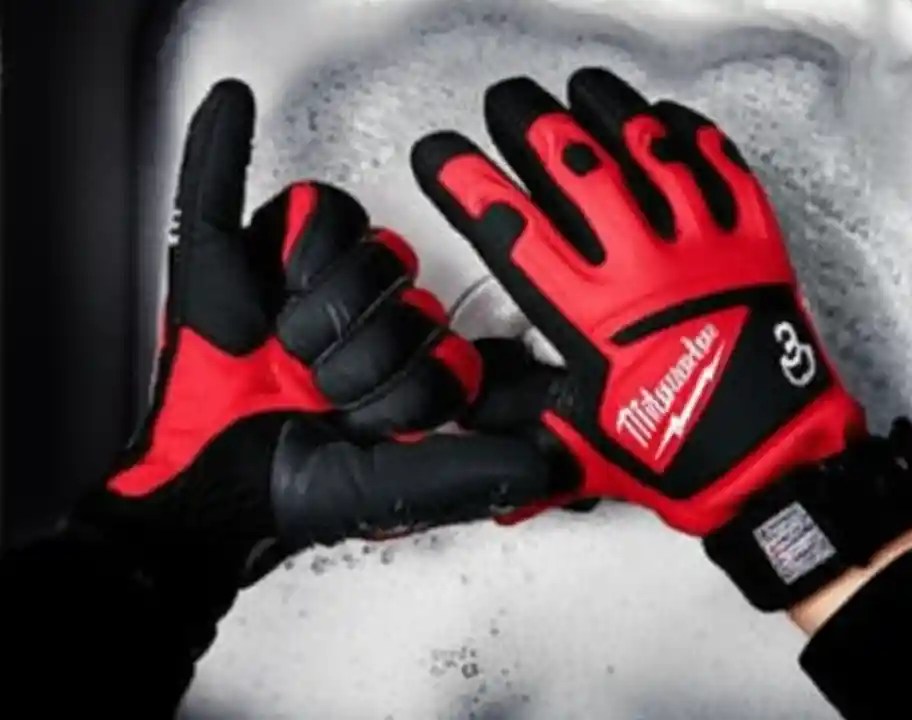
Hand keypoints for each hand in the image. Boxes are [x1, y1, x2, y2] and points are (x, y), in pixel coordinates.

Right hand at [73, 80, 553, 627]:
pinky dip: (227, 146)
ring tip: (290, 346)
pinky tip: (234, 107)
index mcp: (404, 351)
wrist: (210, 491)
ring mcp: (302, 275)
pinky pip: (239, 185)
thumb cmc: (293, 492)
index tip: (383, 418)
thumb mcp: (390, 489)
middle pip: (402, 273)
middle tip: (327, 389)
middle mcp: (363, 304)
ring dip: (320, 302)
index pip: (446, 323)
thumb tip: (544, 463)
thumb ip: (466, 474)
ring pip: (353, 236)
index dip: (420, 373)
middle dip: (360, 349)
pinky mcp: (239, 255)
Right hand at [412, 68, 911, 610]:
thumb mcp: (583, 448)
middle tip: (508, 105)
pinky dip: (692, 135)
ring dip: (608, 109)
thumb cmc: (684, 458)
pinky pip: (721, 169)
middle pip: (574, 166)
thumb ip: (522, 418)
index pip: (513, 229)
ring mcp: (702, 252)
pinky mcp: (752, 247)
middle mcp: (643, 271)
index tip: (443, 156)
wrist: (772, 467)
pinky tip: (669, 118)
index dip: (467, 182)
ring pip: (647, 151)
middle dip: (528, 122)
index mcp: (592, 319)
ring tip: (581, 89)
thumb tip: (476, 406)